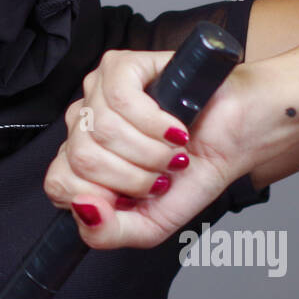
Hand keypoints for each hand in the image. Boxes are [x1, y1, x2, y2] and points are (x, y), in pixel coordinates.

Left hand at [43, 49, 257, 249]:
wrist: (239, 139)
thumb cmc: (194, 173)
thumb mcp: (149, 226)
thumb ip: (107, 233)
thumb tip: (83, 210)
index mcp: (81, 162)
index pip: (58, 183)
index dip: (102, 196)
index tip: (137, 197)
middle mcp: (82, 124)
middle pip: (82, 158)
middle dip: (134, 178)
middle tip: (160, 173)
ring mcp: (97, 92)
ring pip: (103, 131)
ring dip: (151, 152)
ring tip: (173, 150)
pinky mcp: (120, 65)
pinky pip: (121, 100)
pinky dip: (156, 124)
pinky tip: (174, 128)